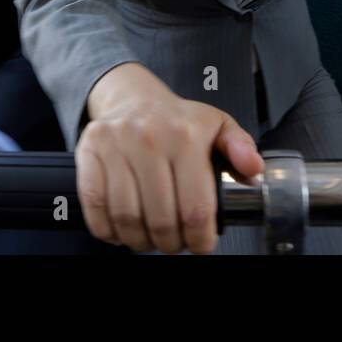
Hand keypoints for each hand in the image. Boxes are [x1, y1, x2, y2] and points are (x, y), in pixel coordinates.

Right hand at [79, 63, 262, 253]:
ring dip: (140, 241)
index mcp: (185, 135)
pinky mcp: (88, 152)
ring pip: (126, 218)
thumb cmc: (178, 120)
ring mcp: (114, 144)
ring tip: (151, 239)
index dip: (200, 239)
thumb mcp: (218, 126)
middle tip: (175, 244)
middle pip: (161, 219)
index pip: (195, 209)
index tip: (201, 244)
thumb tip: (254, 169)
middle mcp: (148, 137)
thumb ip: (241, 147)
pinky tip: (122, 230)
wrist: (133, 97)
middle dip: (171, 243)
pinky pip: (95, 206)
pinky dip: (108, 230)